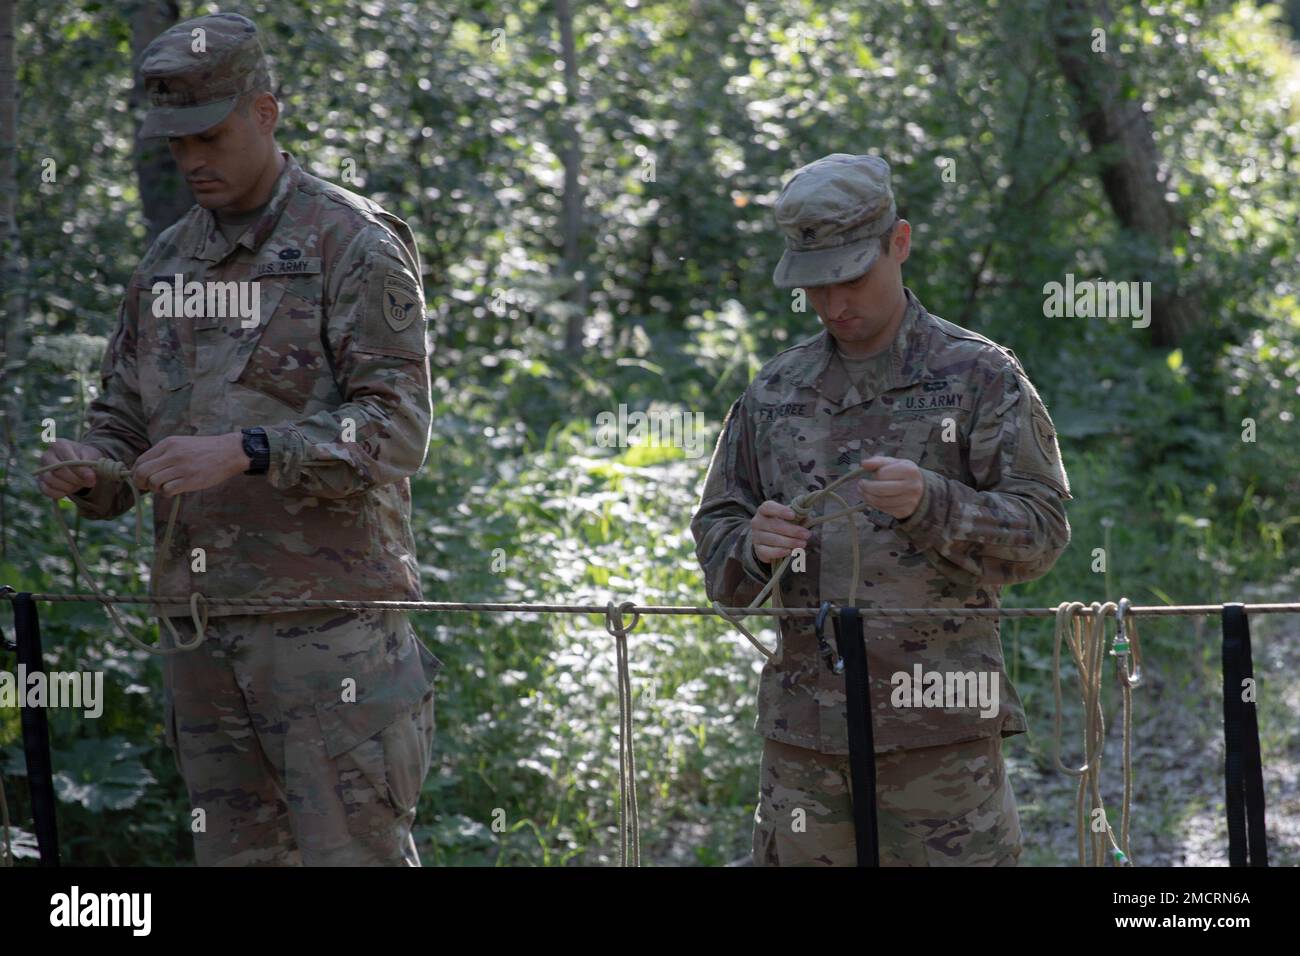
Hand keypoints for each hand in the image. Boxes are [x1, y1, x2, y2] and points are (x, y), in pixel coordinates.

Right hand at [36, 440, 104, 500]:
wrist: (78, 464)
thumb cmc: (84, 457)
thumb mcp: (91, 455)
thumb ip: (90, 464)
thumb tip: (89, 477)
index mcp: (59, 444)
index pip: (66, 458)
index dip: (79, 469)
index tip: (91, 477)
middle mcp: (47, 455)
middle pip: (57, 470)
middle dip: (75, 479)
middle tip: (88, 482)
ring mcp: (41, 468)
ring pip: (50, 480)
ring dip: (68, 486)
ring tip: (79, 485)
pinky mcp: (40, 481)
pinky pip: (46, 490)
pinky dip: (59, 493)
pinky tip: (69, 490)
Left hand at [132, 433, 250, 496]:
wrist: (229, 452)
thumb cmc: (205, 450)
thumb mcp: (181, 444)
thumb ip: (164, 453)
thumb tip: (144, 469)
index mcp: (168, 444)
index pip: (141, 460)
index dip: (136, 472)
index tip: (140, 478)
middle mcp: (172, 454)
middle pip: (142, 472)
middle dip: (140, 483)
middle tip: (147, 487)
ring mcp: (181, 468)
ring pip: (153, 482)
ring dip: (155, 489)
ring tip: (165, 487)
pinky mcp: (189, 480)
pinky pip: (167, 490)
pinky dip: (167, 493)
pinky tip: (175, 490)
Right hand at [750, 499, 811, 563]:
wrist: (768, 541)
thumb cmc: (782, 525)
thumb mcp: (790, 518)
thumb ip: (798, 517)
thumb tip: (808, 520)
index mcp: (763, 510)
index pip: (768, 507)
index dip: (780, 510)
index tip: (793, 515)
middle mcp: (757, 522)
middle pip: (774, 525)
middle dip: (793, 530)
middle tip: (806, 534)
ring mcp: (756, 536)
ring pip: (773, 539)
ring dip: (790, 542)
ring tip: (803, 544)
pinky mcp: (758, 550)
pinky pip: (768, 552)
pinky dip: (779, 552)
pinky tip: (789, 551)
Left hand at [858, 456, 924, 519]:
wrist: (920, 489)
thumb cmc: (902, 473)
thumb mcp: (893, 463)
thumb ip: (878, 461)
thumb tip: (863, 463)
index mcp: (909, 470)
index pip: (882, 474)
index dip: (873, 475)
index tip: (871, 474)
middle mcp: (912, 486)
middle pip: (880, 490)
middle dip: (866, 487)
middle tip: (860, 484)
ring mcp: (910, 501)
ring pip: (880, 502)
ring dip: (867, 497)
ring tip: (863, 491)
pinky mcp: (905, 512)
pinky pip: (884, 509)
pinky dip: (874, 504)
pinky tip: (871, 498)